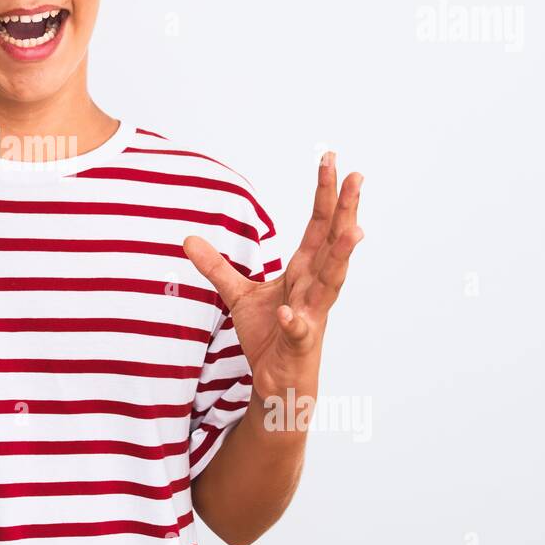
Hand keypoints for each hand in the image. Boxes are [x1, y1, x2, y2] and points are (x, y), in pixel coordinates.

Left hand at [183, 152, 363, 401]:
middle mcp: (314, 289)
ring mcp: (311, 317)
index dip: (323, 195)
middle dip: (345, 211)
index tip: (330, 160)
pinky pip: (299, 332)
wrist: (276, 384)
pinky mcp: (299, 347)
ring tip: (354, 230)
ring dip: (342, 257)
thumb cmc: (269, 337)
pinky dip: (295, 323)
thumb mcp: (238, 296)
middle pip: (332, 244)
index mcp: (304, 272)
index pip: (317, 227)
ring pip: (331, 283)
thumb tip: (187, 238)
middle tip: (356, 176)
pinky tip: (291, 313)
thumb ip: (217, 267)